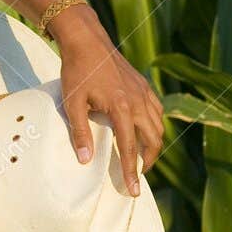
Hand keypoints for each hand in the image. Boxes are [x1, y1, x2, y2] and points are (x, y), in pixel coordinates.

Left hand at [51, 12, 164, 195]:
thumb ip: (79, 132)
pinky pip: (156, 110)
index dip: (131, 172)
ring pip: (158, 126)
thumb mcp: (72, 103)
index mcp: (121, 108)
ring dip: (153, 144)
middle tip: (136, 175)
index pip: (130, 148)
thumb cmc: (77, 71)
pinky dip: (154, 125)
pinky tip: (143, 130)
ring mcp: (144, 92)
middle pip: (153, 140)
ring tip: (141, 157)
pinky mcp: (143, 85)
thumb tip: (85, 160)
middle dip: (148, 161)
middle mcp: (138, 102)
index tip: (133, 190)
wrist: (87, 41)